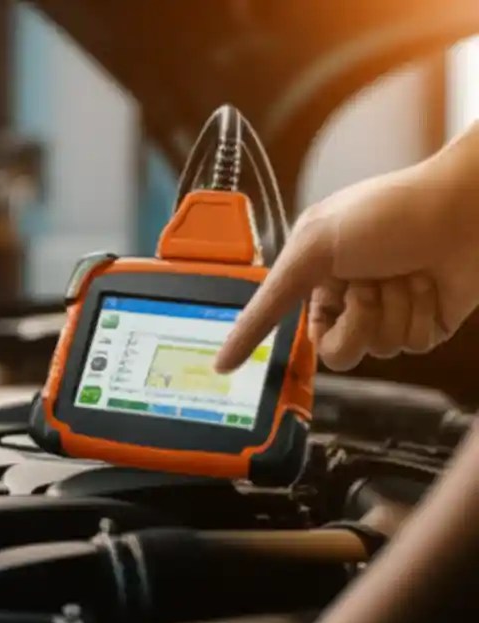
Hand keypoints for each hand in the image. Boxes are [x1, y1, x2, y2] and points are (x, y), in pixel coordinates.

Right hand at [214, 145, 478, 372]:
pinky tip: (430, 280)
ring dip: (395, 308)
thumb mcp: (310, 251)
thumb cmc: (387, 212)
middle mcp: (352, 299)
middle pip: (340, 352)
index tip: (327, 322)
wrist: (463, 208)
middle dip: (360, 317)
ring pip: (380, 349)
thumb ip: (266, 306)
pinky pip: (414, 345)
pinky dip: (422, 312)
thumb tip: (222, 359)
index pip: (302, 334)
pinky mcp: (428, 324)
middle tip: (370, 282)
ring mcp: (392, 314)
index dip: (318, 328)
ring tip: (406, 270)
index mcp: (317, 280)